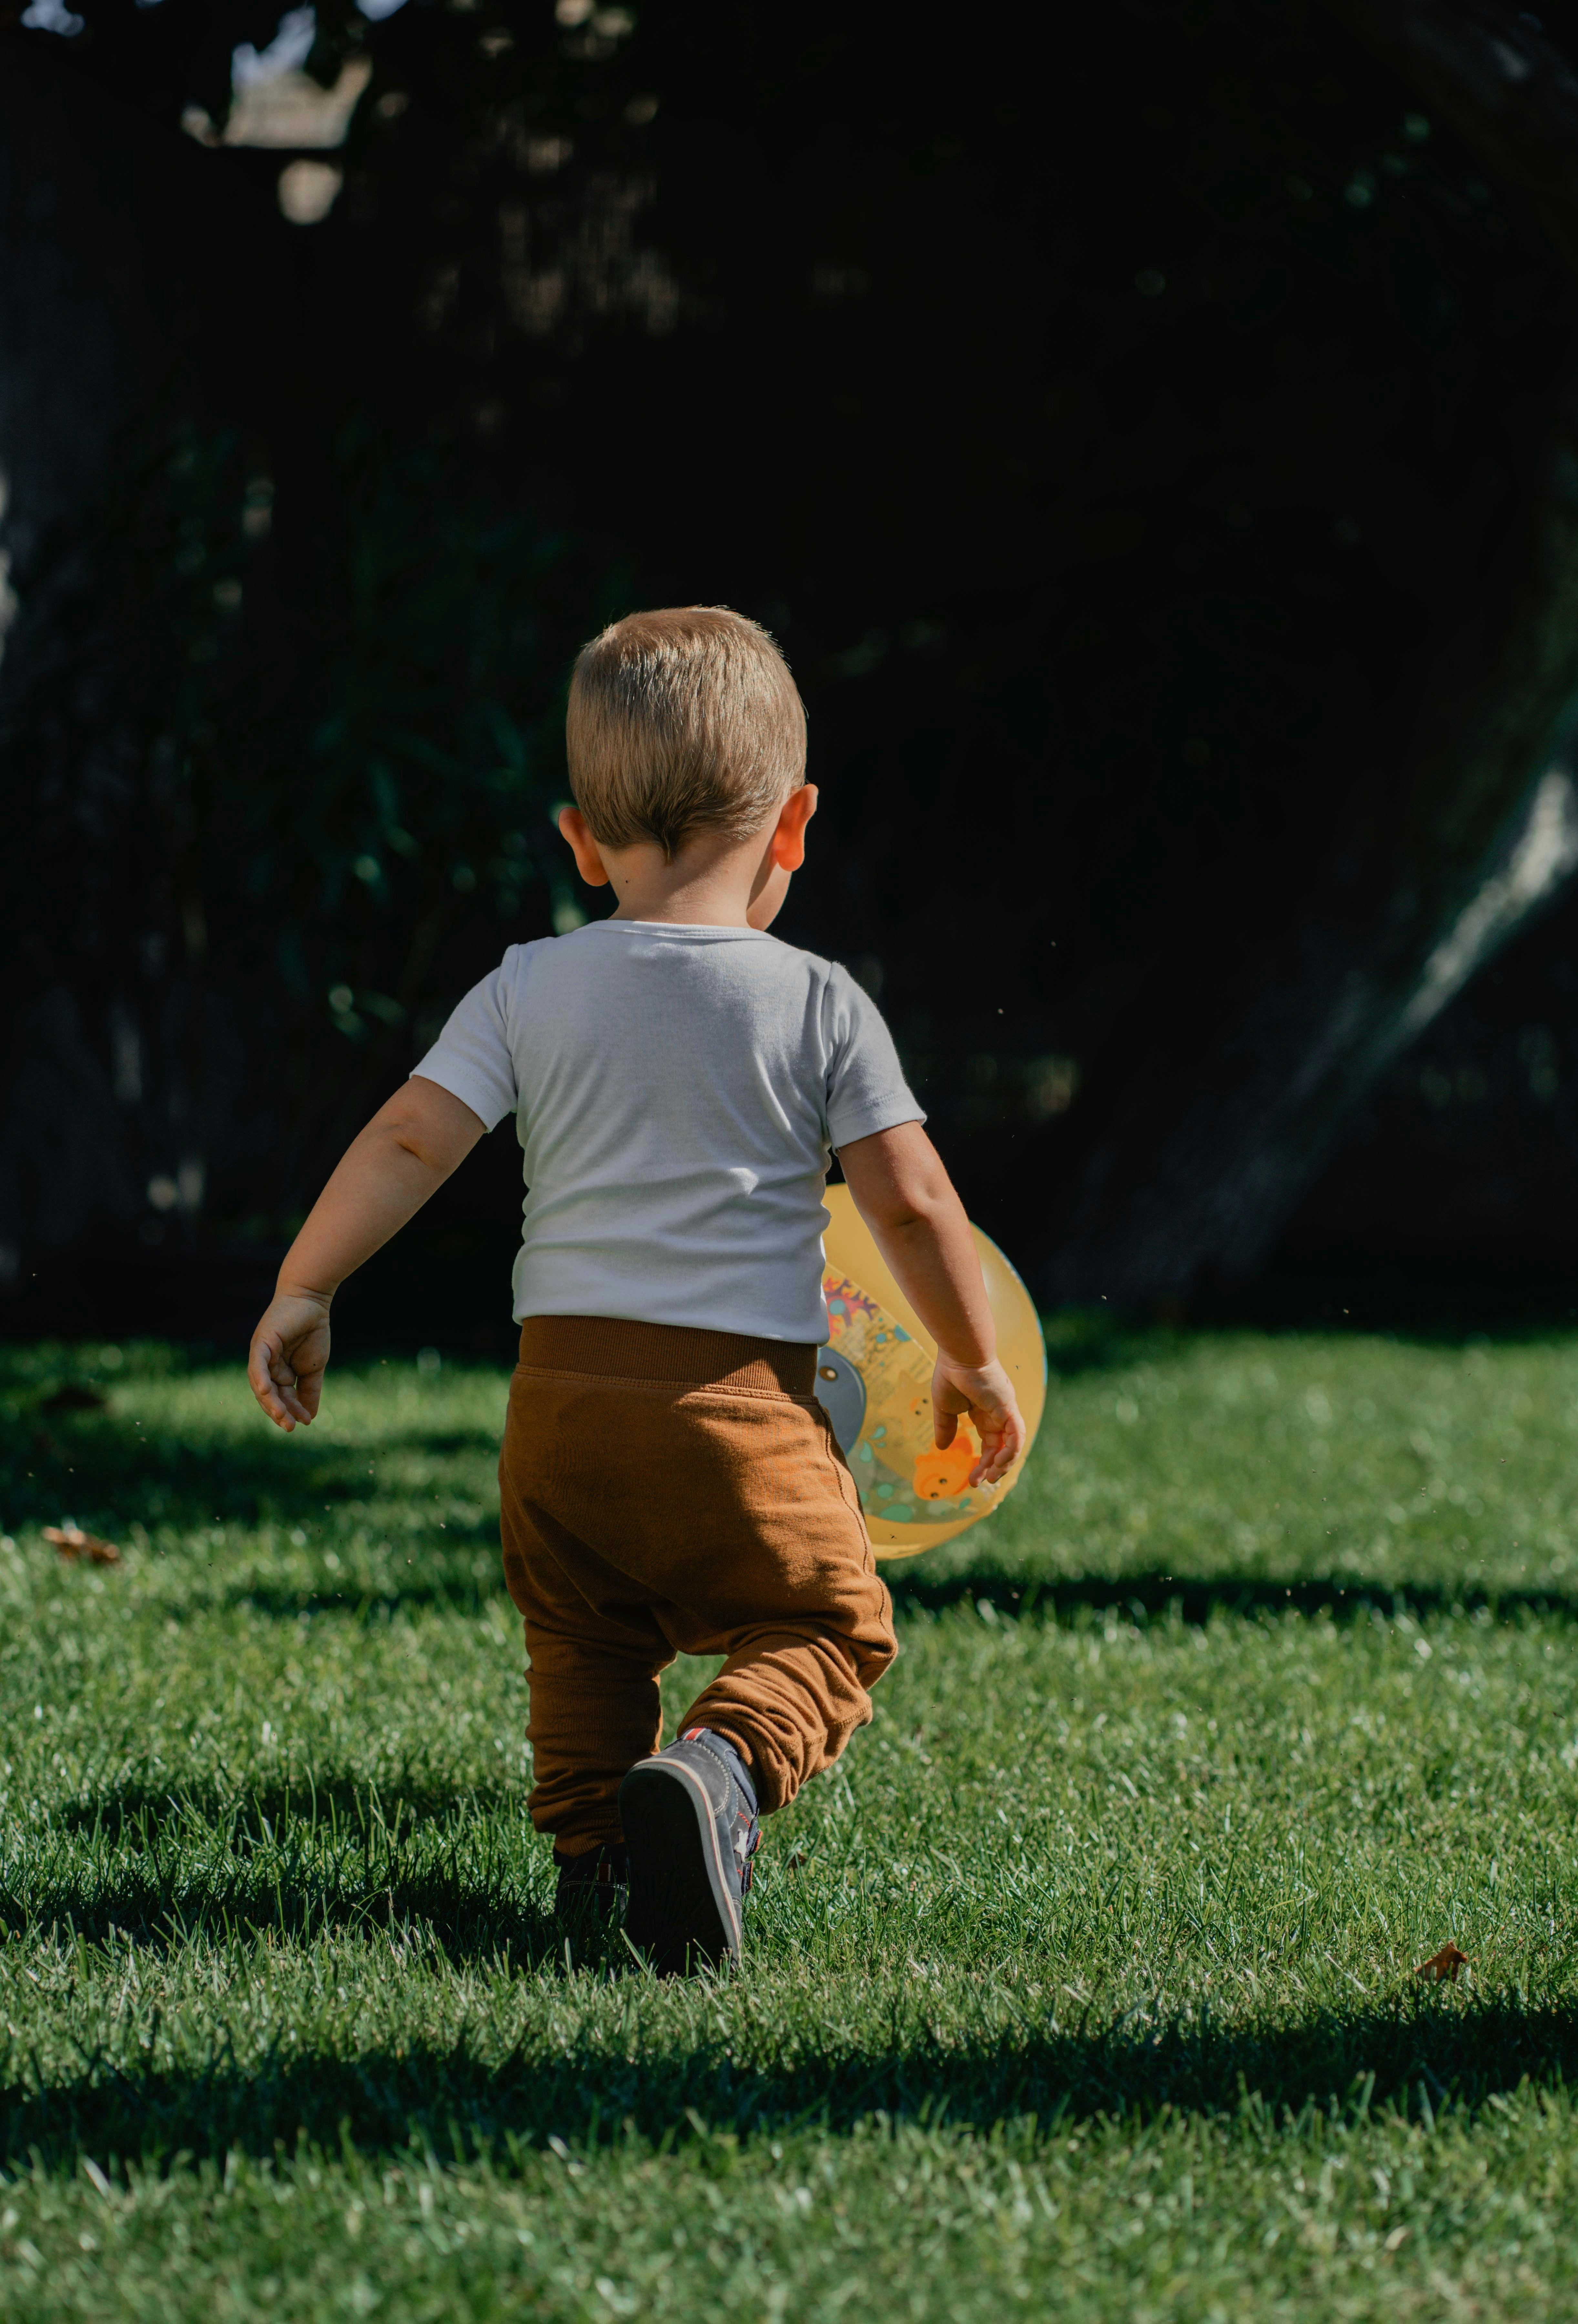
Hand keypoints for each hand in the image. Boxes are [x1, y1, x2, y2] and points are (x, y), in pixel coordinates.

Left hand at [248, 1291, 331, 1430]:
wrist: (313, 1302)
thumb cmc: (312, 1331)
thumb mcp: (314, 1368)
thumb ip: (310, 1390)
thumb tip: (310, 1416)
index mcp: (278, 1372)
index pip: (281, 1397)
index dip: (291, 1411)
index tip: (304, 1422)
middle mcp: (266, 1366)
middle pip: (269, 1395)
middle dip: (279, 1412)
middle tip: (289, 1426)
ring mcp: (261, 1355)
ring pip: (261, 1385)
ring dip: (270, 1402)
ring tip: (281, 1416)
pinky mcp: (261, 1343)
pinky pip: (257, 1366)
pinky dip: (261, 1379)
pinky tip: (267, 1392)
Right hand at [931, 1353, 1025, 1487]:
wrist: (959, 1354)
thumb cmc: (951, 1374)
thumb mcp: (944, 1408)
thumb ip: (945, 1427)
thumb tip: (942, 1447)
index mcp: (985, 1414)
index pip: (989, 1444)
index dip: (983, 1463)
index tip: (972, 1480)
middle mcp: (998, 1415)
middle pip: (1001, 1448)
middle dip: (992, 1468)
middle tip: (980, 1483)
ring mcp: (1005, 1411)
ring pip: (1013, 1445)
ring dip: (1004, 1463)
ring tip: (991, 1477)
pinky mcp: (1008, 1408)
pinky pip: (1016, 1435)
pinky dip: (1010, 1451)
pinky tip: (998, 1462)